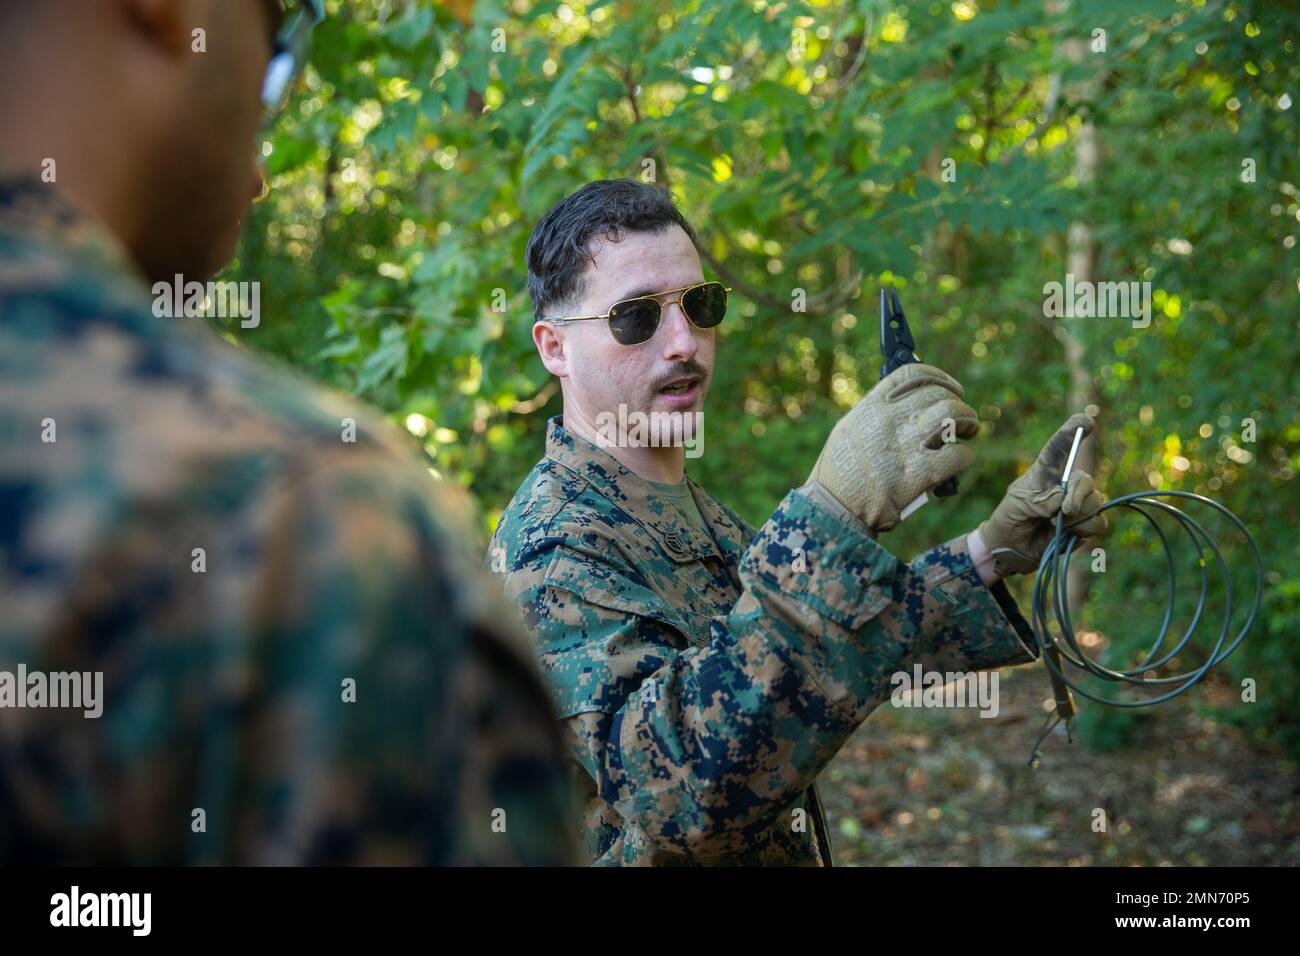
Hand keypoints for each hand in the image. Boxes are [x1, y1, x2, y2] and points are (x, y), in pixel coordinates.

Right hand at [807, 363, 977, 532]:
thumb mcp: (849, 431)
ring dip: (967, 422)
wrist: (832, 509)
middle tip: (962, 419)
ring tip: (969, 431)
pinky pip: (957, 455)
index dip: (938, 377)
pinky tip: (958, 461)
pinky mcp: (917, 475)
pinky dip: (963, 456)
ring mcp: (904, 445)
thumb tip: (907, 406)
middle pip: (938, 394)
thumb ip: (877, 415)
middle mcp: (888, 419)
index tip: (949, 388)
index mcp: (871, 407)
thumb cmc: (839, 474)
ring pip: (952, 415)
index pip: (912, 374)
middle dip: (957, 403)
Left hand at [977, 413, 1108, 576]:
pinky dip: (1082, 530)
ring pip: (1096, 502)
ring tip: (1053, 524)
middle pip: (1085, 479)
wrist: (1012, 550)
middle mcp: (1065, 484)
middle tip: (1063, 510)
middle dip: (1078, 494)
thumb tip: (1064, 500)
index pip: (1060, 448)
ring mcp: (1078, 503)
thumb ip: (1039, 499)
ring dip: (1077, 517)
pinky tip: (1066, 533)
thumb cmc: (1009, 520)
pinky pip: (1098, 522)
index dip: (1072, 431)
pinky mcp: (1085, 524)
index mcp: (1046, 472)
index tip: (1086, 420)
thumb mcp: (1016, 505)